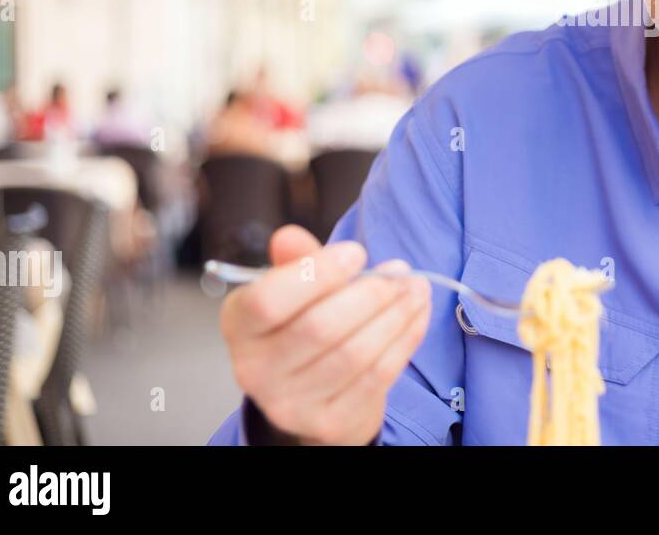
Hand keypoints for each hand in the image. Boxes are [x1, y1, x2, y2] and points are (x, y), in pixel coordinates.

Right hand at [220, 225, 431, 444]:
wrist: (314, 393)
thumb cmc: (303, 323)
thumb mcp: (293, 289)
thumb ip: (296, 262)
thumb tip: (289, 237)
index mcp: (240, 326)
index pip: (267, 302)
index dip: (317, 274)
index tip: (357, 253)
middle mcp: (255, 370)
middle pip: (319, 328)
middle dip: (370, 294)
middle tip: (399, 270)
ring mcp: (291, 404)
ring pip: (354, 354)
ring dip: (395, 315)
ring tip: (416, 288)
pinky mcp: (330, 422)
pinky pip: (377, 377)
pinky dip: (405, 340)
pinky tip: (417, 314)